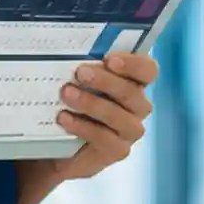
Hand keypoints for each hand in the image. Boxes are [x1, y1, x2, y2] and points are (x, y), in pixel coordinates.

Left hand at [51, 53, 158, 181]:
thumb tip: (69, 53)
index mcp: (133, 83)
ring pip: (120, 116)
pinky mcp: (117, 150)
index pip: (147, 70)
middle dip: (105, 81)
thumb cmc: (69, 105)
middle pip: (132, 92)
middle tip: (80, 73)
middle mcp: (137, 106)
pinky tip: (64, 118)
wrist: (56, 147)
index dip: (133, 63)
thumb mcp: (74, 81)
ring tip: (66, 94)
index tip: (109, 59)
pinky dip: (83, 126)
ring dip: (92, 103)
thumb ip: (82, 68)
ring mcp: (129, 130)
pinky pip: (106, 138)